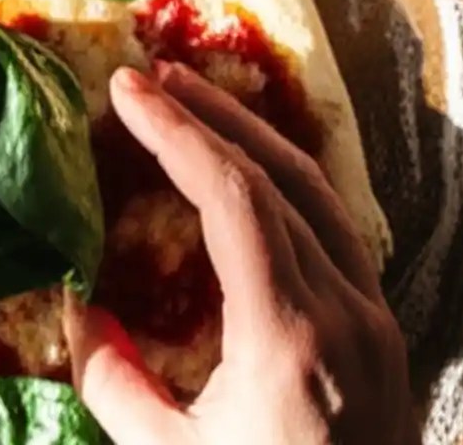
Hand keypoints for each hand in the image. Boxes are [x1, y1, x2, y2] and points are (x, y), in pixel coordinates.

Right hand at [64, 62, 413, 444]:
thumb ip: (113, 383)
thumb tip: (80, 312)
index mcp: (290, 338)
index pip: (237, 198)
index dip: (179, 133)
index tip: (128, 93)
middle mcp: (347, 313)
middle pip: (285, 178)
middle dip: (215, 117)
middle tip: (155, 79)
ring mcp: (376, 320)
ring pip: (321, 198)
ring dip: (256, 143)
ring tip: (196, 109)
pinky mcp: (382, 335)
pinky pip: (336, 235)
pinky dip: (286, 189)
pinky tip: (250, 181)